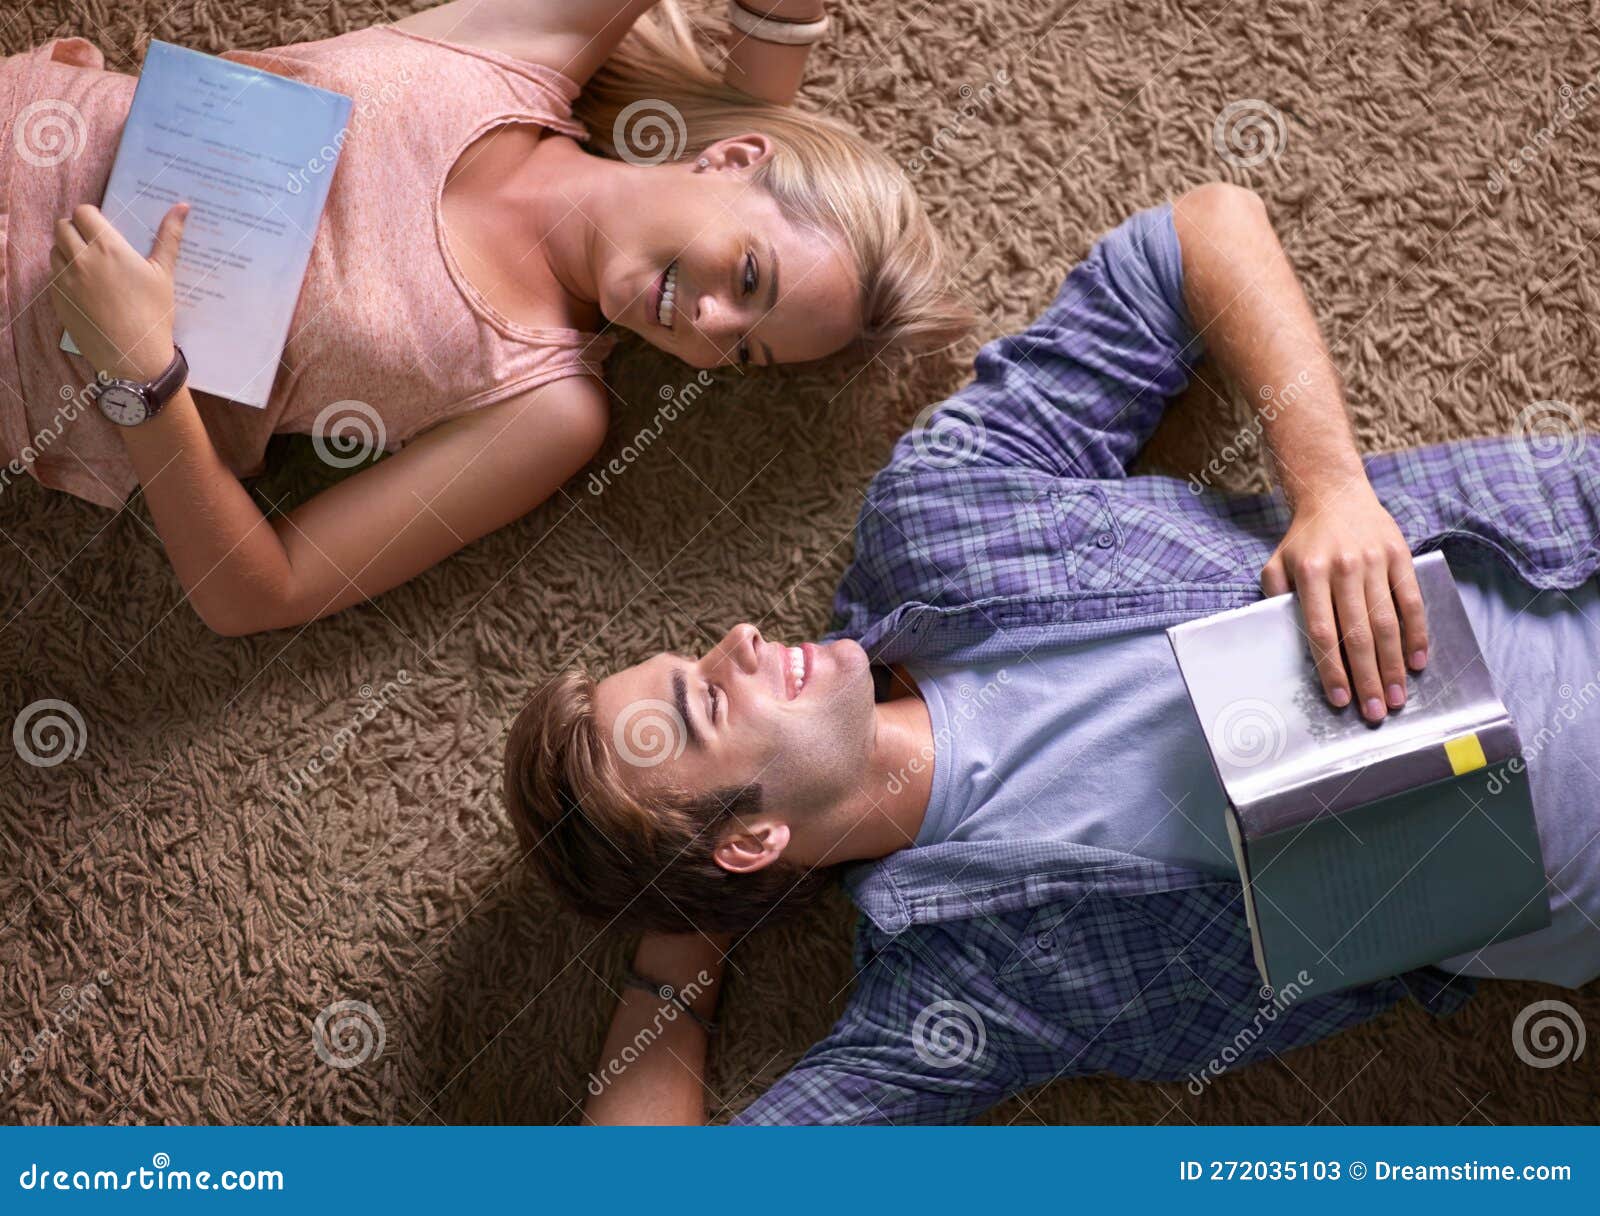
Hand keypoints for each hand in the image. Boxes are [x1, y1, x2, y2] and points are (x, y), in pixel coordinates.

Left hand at [48, 202, 188, 382]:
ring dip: (67, 251)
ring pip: (54, 250)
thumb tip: (183, 206)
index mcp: (108, 247)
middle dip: (76, 230)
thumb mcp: (165, 274)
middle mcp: (81, 258)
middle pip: (62, 226)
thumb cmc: (153, 314)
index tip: (105, 228)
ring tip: (90, 266)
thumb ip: (169, 236)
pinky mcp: (58, 298)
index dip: (92, 216)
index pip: (83, 212)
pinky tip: (86, 289)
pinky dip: (64, 275)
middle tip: (95, 245)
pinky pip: (53, 276)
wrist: (134, 356)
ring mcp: (65, 279)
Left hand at [1260, 485, 1428, 721]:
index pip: (1320, 630)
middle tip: (1376, 713)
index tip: (1339, 700)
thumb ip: (1276, 600)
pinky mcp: (1401, 555)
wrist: (1334, 493)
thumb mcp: (1277, 564)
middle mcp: (1344, 567)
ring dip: (1394, 664)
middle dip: (1367, 677)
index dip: (1331, 668)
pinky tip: (1417, 661)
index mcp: (1310, 573)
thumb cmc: (1303, 541)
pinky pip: (1411, 600)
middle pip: (1357, 633)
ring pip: (1387, 621)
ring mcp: (1375, 561)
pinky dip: (1417, 633)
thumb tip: (1285, 643)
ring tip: (1398, 697)